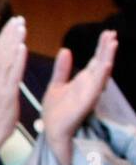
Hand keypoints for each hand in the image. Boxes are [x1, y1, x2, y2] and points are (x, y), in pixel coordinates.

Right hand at [0, 15, 27, 148]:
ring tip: (22, 27)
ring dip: (14, 41)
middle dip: (10, 33)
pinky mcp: (6, 94)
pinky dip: (17, 59)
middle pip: (0, 50)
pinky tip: (23, 47)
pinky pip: (13, 73)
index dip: (5, 35)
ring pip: (6, 58)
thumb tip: (4, 60)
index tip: (13, 22)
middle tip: (19, 19)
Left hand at [43, 29, 117, 164]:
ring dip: (108, 58)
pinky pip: (96, 87)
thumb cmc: (55, 111)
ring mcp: (89, 93)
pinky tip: (106, 64)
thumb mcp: (56, 85)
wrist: (51, 131)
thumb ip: (62, 69)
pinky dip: (101, 76)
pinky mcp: (86, 102)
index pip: (95, 61)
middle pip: (101, 63)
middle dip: (107, 48)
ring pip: (102, 72)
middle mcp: (89, 85)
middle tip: (112, 33)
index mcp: (82, 80)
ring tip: (113, 43)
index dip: (101, 47)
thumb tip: (66, 49)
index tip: (107, 33)